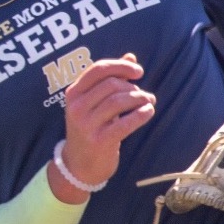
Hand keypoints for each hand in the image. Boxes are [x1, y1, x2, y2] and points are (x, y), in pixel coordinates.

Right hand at [51, 54, 155, 202]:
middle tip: (146, 95)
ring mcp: (86, 125)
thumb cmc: (90, 129)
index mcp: (73, 93)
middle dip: (133, 87)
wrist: (79, 166)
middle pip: (111, 85)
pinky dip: (141, 114)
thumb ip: (110, 79)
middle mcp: (77, 107)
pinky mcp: (99, 141)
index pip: (98, 69)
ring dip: (140, 99)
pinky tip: (148, 112)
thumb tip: (131, 57)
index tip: (139, 72)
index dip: (121, 66)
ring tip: (149, 102)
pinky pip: (125, 123)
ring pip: (119, 101)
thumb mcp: (94, 103)